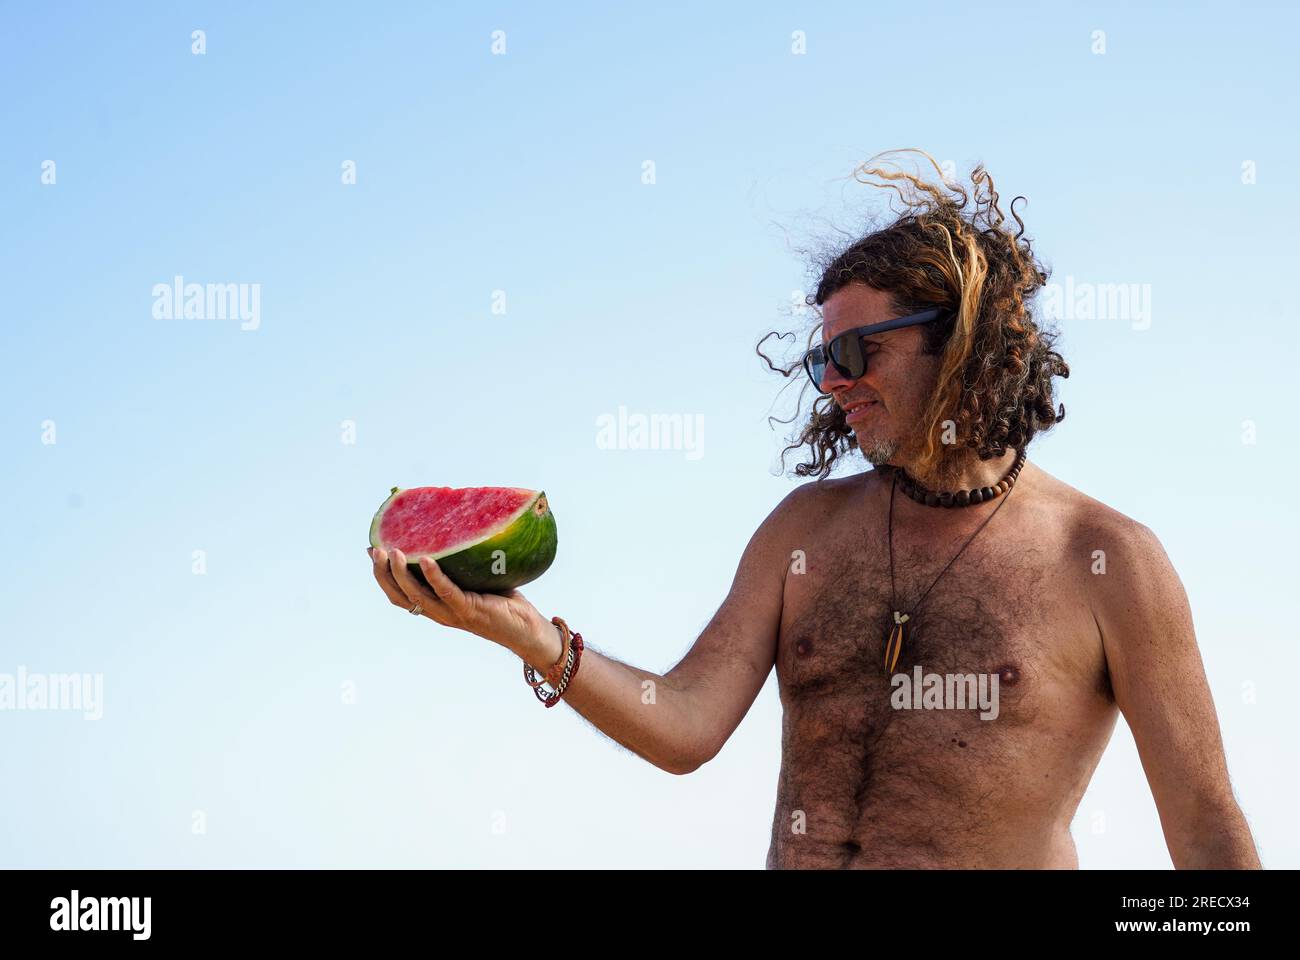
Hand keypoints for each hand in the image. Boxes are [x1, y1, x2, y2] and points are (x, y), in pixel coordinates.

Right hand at [368, 546, 552, 657]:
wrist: (527, 630)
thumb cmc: (503, 602)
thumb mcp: (475, 579)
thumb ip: (460, 563)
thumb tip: (456, 529)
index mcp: (435, 607)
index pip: (399, 594)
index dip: (382, 575)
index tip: (372, 551)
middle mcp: (438, 613)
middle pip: (399, 596)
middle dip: (383, 573)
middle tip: (375, 550)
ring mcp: (452, 613)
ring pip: (417, 595)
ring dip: (402, 573)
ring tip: (394, 552)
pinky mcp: (468, 610)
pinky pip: (446, 592)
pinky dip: (434, 576)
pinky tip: (426, 560)